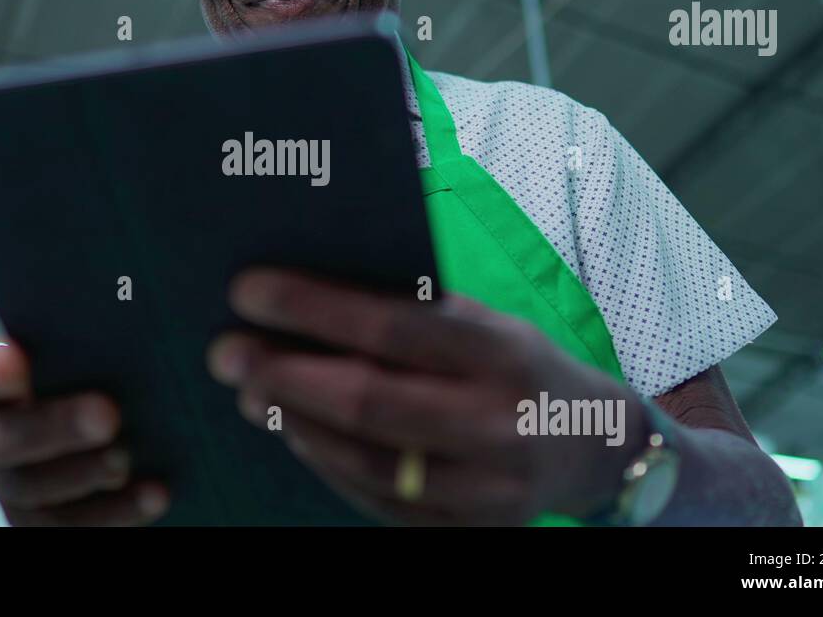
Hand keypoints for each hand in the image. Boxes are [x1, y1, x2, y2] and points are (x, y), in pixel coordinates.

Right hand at [0, 344, 169, 524]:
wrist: (137, 449)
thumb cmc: (118, 390)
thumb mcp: (107, 363)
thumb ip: (108, 343)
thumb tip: (147, 320)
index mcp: (7, 391)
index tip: (18, 361)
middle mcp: (1, 439)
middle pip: (2, 437)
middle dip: (54, 425)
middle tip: (107, 414)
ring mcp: (19, 487)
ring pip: (32, 486)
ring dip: (82, 472)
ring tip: (126, 459)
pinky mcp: (44, 525)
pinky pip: (72, 526)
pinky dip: (115, 512)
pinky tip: (155, 493)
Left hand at [207, 268, 642, 524]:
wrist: (595, 446)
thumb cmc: (521, 366)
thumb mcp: (488, 322)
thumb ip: (416, 312)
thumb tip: (311, 294)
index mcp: (502, 354)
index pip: (394, 326)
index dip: (312, 308)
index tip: (248, 291)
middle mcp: (498, 424)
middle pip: (369, 402)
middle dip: (285, 375)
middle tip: (227, 353)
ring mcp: (485, 490)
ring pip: (367, 462)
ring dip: (296, 424)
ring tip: (253, 393)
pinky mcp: (468, 530)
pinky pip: (380, 502)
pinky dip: (329, 465)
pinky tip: (298, 433)